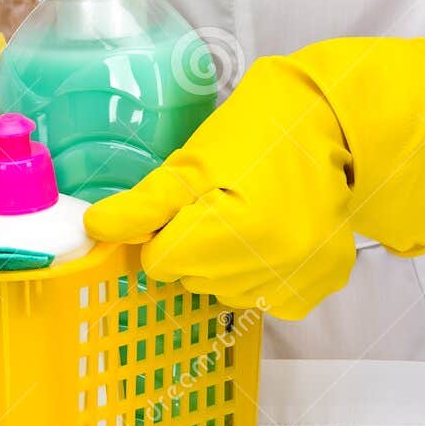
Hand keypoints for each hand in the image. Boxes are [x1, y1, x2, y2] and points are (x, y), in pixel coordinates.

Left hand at [84, 38, 424, 318]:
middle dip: (196, 247)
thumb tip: (93, 229)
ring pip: (224, 293)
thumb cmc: (258, 135)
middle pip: (191, 280)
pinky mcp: (319, 287)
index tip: (192, 202)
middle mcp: (271, 265)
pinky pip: (265, 300)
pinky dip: (260, 276)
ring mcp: (299, 280)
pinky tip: (274, 239)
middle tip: (225, 204)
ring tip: (253, 217)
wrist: (331, 125)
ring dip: (226, 265)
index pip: (160, 262)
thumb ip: (142, 204)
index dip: (168, 229)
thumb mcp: (192, 162)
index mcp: (235, 230)